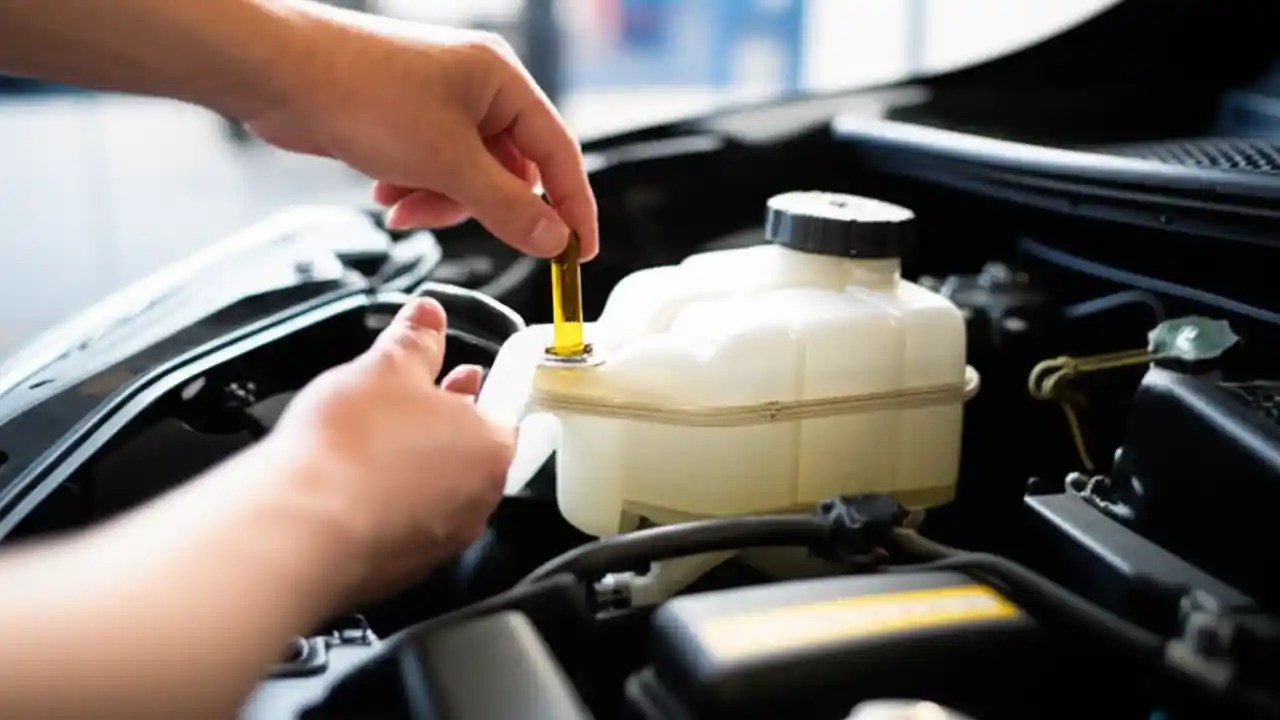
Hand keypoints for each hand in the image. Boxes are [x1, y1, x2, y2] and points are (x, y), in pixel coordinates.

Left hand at [247, 5, 598, 259]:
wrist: (279, 73)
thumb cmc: (362, 95)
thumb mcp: (447, 164)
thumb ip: (508, 207)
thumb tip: (555, 239)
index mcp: (502, 81)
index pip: (559, 152)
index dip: (574, 206)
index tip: (580, 254)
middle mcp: (478, 88)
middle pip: (511, 170)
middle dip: (480, 206)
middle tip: (456, 223)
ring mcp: (441, 102)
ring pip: (469, 177)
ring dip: (440, 203)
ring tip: (402, 205)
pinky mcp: (408, 119)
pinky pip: (435, 170)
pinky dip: (416, 190)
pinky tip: (385, 192)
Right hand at [265, 297, 514, 602]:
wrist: (301, 526)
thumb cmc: (352, 445)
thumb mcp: (386, 367)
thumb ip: (415, 340)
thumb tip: (429, 316)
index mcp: (491, 446)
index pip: (500, 412)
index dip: (473, 389)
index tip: (456, 376)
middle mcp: (478, 501)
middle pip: (468, 455)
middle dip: (440, 427)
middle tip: (408, 404)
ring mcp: (441, 542)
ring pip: (435, 494)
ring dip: (412, 467)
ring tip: (373, 443)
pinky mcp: (402, 570)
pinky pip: (402, 528)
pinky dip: (385, 506)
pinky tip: (354, 488)